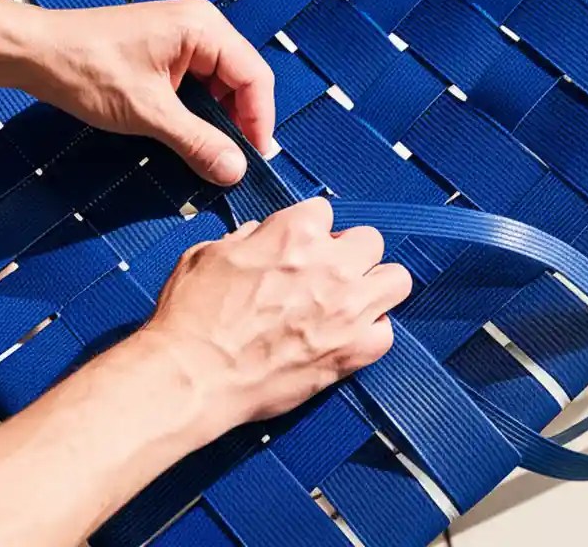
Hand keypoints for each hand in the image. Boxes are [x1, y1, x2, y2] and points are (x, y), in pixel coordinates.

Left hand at [13, 0, 273, 185]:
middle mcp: (198, 27)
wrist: (34, 52)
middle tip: (231, 163)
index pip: (254, 77)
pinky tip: (188, 137)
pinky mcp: (163, 53)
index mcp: (203, 28)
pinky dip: (196, 113)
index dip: (259, 122)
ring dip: (216, 121)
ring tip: (209, 154)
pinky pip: (196, 85)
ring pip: (219, 86)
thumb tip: (234, 170)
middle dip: (239, 123)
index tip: (252, 159)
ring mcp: (180, 39)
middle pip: (241, 81)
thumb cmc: (85, 68)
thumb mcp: (149, 112)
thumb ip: (197, 142)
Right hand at [148, 198, 411, 423]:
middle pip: (369, 240)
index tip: (300, 248)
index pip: (324, 211)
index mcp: (293, 231)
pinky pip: (386, 333)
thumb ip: (247, 239)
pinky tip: (345, 339)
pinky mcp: (353, 351)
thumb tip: (260, 238)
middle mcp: (330, 264)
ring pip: (396, 279)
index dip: (310, 231)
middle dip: (349, 254)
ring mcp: (348, 309)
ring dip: (375, 286)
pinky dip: (369, 335)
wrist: (193, 376)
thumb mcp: (209, 254)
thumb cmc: (191, 316)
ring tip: (351, 302)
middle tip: (328, 274)